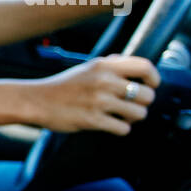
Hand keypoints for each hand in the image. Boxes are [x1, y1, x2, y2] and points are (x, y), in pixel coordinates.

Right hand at [28, 54, 160, 134]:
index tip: (151, 85)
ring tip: (123, 116)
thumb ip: (109, 64)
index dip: (154, 78)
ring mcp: (99, 101)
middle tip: (134, 106)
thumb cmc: (61, 86)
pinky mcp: (93, 120)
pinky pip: (123, 128)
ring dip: (134, 118)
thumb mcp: (86, 68)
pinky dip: (121, 129)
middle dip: (144, 103)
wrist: (35, 101)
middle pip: (147, 94)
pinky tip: (112, 125)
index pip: (145, 67)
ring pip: (138, 113)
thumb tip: (127, 60)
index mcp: (104, 66)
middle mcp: (104, 81)